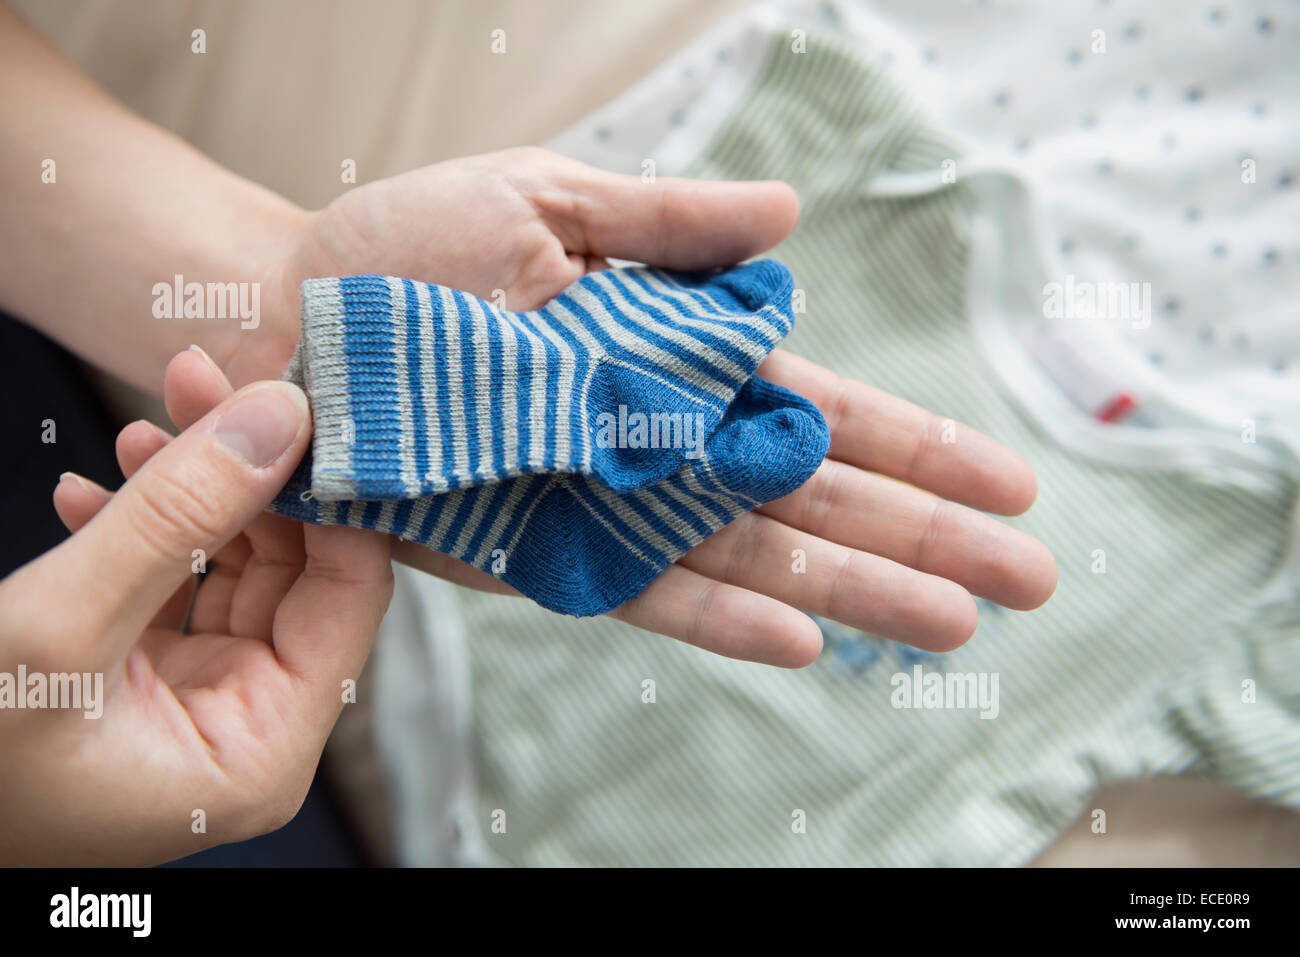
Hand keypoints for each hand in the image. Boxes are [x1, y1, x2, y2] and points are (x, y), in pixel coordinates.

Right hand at [0, 350, 392, 864]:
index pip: (350, 594)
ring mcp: (199, 702)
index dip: (329, 492)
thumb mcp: (63, 626)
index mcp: (263, 751)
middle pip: (295, 569)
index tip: (295, 399)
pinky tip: (92, 492)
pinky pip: (176, 584)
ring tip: (140, 430)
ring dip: (192, 492)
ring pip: (236, 565)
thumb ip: (178, 518)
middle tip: (201, 382)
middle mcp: (249, 729)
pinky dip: (142, 533)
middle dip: (249, 471)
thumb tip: (281, 415)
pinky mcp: (146, 681)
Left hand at [228, 148, 1056, 665]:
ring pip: (760, 558)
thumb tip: (793, 220)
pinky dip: (725, 617)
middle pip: (820, 498)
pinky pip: (649, 592)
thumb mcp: (551, 203)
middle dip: (926, 537)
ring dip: (858, 591)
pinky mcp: (545, 554)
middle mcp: (664, 442)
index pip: (827, 410)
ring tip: (956, 627)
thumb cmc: (412, 253)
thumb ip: (673, 225)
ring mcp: (612, 503)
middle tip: (1032, 580)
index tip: (1014, 483)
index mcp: (678, 358)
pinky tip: (806, 644)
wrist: (290, 322)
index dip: (923, 447)